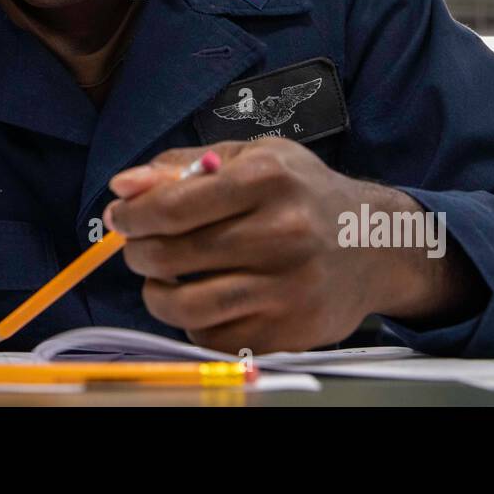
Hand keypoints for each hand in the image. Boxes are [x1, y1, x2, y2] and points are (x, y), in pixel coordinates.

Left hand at [103, 138, 481, 354]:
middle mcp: (282, 232)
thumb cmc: (301, 192)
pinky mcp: (290, 331)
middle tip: (140, 247)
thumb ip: (183, 166)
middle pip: (171, 255)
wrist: (374, 244)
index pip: (172, 206)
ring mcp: (288, 287)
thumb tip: (123, 186)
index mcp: (268, 177)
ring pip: (185, 305)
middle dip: (138, 252)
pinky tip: (202, 300)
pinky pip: (211, 337)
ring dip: (156, 294)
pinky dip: (192, 322)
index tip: (119, 218)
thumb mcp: (253, 157)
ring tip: (162, 279)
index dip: (132, 216)